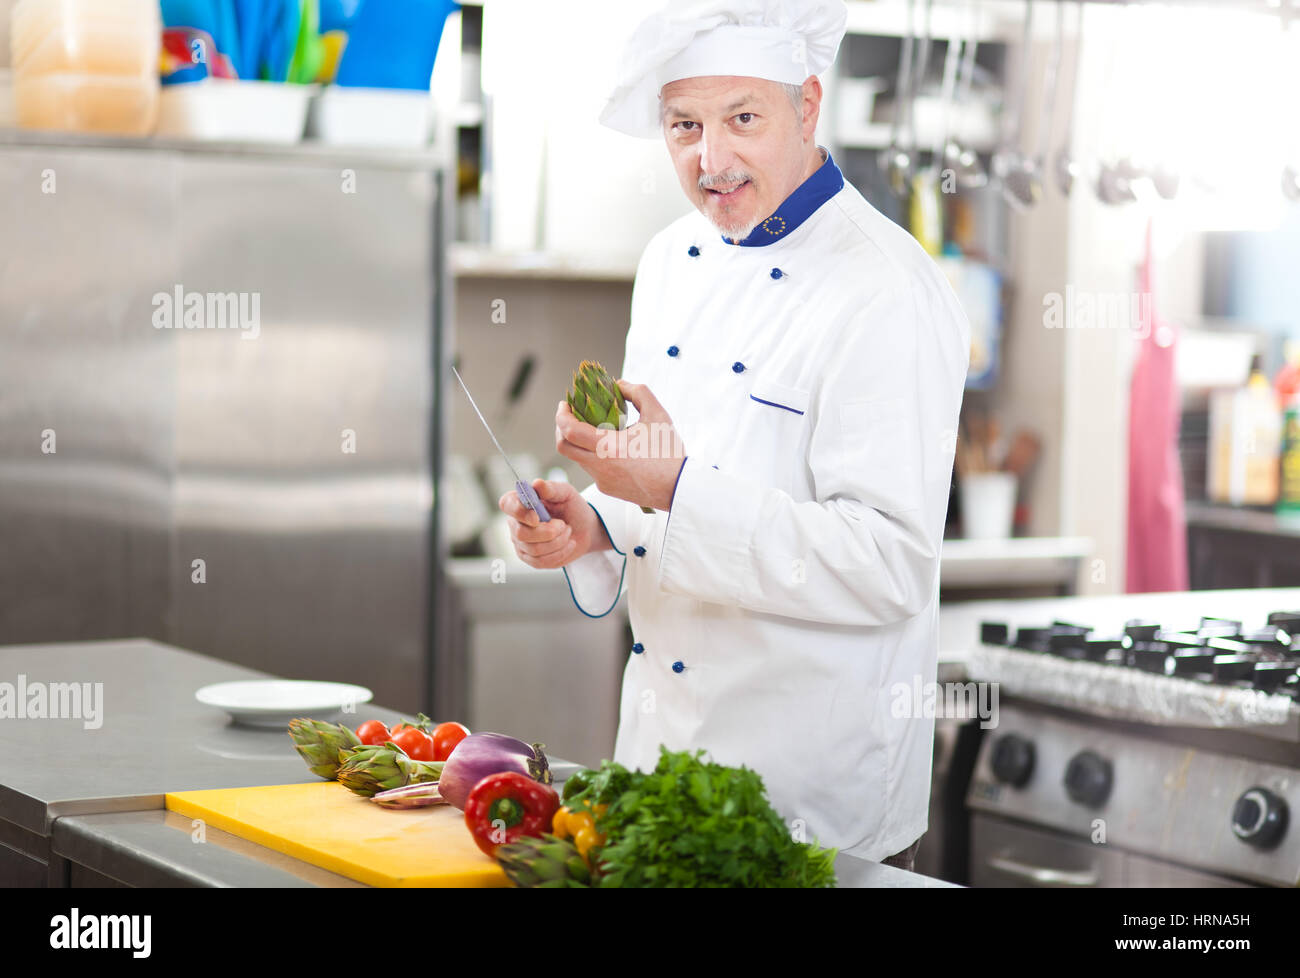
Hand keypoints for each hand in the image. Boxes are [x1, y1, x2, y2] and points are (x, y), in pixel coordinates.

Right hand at [498, 478, 608, 568]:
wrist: (585, 528)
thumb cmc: (572, 507)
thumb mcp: (566, 493)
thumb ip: (551, 488)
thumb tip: (537, 483)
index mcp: (520, 502)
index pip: (507, 504)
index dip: (519, 512)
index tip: (537, 517)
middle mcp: (515, 523)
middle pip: (520, 533)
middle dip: (548, 532)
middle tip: (563, 525)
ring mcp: (521, 543)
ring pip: (534, 549)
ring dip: (558, 541)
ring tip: (567, 532)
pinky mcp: (531, 559)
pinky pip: (541, 561)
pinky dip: (560, 553)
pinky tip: (568, 544)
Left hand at [556, 380, 686, 511]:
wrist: (679, 488)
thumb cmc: (670, 452)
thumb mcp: (658, 414)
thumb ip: (638, 392)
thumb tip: (619, 385)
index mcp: (609, 447)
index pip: (570, 431)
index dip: (561, 415)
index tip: (565, 404)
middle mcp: (600, 467)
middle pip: (564, 447)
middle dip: (561, 429)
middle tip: (570, 415)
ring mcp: (602, 481)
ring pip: (577, 459)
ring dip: (578, 442)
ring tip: (592, 428)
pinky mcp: (608, 489)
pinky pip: (591, 469)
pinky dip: (592, 455)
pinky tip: (608, 447)